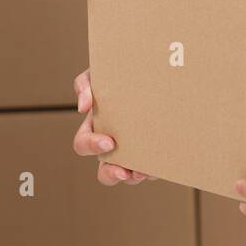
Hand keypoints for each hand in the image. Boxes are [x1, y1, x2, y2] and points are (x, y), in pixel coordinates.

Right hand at [72, 67, 155, 185]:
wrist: (151, 68)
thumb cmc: (118, 73)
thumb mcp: (98, 73)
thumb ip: (84, 84)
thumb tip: (83, 106)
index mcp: (95, 127)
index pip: (83, 144)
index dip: (91, 146)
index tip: (108, 141)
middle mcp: (112, 143)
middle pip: (104, 170)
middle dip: (111, 174)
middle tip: (123, 171)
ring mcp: (134, 149)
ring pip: (130, 175)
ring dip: (135, 177)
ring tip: (144, 171)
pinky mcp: (154, 150)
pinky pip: (154, 167)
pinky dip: (156, 168)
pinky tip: (162, 161)